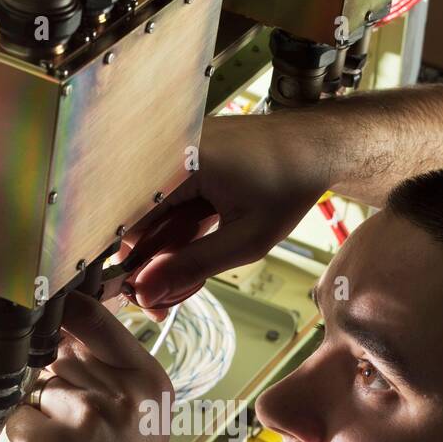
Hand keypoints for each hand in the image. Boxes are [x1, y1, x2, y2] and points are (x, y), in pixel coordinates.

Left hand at [5, 292, 172, 441]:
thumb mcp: (138, 422)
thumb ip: (109, 372)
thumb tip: (65, 320)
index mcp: (150, 385)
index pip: (95, 319)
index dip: (67, 315)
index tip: (53, 311)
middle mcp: (122, 399)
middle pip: (59, 359)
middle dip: (57, 388)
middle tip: (80, 435)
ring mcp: (83, 422)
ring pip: (35, 389)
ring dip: (39, 417)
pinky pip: (15, 419)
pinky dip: (22, 441)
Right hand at [118, 111, 326, 318]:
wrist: (314, 145)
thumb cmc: (290, 185)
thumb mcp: (247, 239)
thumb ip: (194, 265)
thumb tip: (147, 292)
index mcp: (178, 161)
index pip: (128, 221)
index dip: (132, 265)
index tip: (145, 297)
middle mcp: (166, 145)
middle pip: (132, 214)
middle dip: (145, 258)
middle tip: (162, 295)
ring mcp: (171, 144)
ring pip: (144, 206)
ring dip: (158, 241)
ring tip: (177, 271)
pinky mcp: (180, 149)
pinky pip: (159, 192)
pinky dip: (169, 221)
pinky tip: (190, 236)